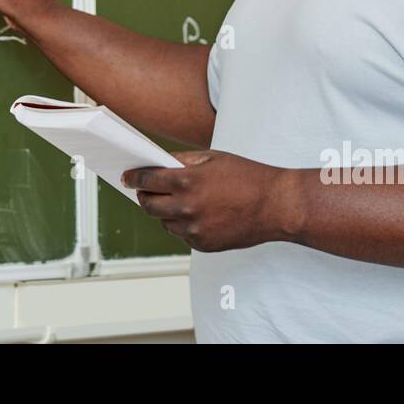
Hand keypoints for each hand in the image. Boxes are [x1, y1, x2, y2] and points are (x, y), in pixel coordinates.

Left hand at [122, 151, 300, 251]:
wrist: (277, 206)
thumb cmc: (247, 177)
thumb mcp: (213, 158)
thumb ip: (182, 161)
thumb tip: (158, 163)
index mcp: (187, 182)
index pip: (146, 179)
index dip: (133, 177)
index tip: (126, 176)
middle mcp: (186, 208)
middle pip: (148, 205)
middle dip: (143, 195)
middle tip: (145, 189)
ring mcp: (194, 230)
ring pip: (164, 222)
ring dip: (165, 211)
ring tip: (177, 200)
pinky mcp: (203, 245)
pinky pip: (182, 234)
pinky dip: (183, 224)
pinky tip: (197, 213)